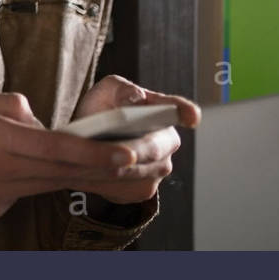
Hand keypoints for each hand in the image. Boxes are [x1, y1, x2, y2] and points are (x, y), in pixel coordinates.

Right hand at [0, 92, 134, 226]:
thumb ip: (9, 108)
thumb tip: (38, 122)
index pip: (56, 149)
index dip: (95, 154)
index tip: (124, 154)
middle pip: (63, 173)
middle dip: (105, 168)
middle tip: (140, 164)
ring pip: (47, 186)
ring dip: (79, 177)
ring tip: (110, 168)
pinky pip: (20, 196)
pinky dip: (31, 184)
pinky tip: (23, 173)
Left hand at [69, 75, 201, 205]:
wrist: (89, 140)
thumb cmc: (102, 109)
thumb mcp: (105, 92)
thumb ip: (120, 89)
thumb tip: (135, 98)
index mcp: (162, 110)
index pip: (178, 110)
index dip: (185, 113)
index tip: (191, 116)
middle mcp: (167, 141)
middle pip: (153, 149)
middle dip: (131, 149)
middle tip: (110, 149)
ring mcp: (159, 169)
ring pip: (138, 172)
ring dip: (113, 168)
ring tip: (87, 161)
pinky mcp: (144, 190)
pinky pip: (126, 189)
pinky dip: (105, 183)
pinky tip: (88, 173)